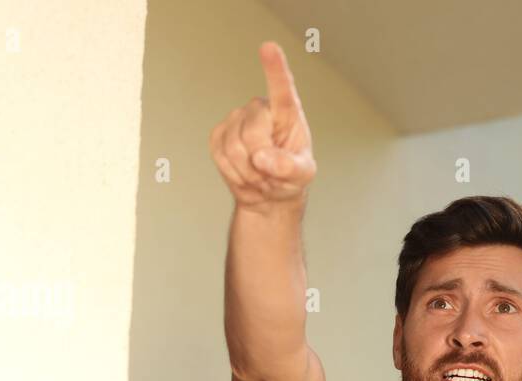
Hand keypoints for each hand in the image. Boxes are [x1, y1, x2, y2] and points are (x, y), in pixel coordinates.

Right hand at [209, 41, 316, 210]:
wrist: (267, 193)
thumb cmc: (290, 177)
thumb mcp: (303, 175)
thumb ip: (289, 167)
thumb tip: (262, 158)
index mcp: (287, 113)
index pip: (282, 88)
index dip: (275, 68)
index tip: (269, 47)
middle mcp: (260, 109)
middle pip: (254, 134)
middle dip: (261, 161)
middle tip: (269, 174)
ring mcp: (237, 119)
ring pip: (234, 147)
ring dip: (247, 171)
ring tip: (259, 175)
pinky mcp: (219, 134)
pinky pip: (220, 155)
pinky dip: (233, 172)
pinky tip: (243, 172)